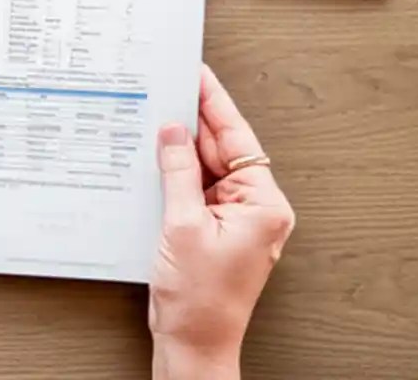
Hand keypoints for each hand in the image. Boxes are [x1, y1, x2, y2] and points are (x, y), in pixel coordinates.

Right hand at [150, 65, 295, 379]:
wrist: (194, 343)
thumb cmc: (199, 299)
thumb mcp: (182, 225)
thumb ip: (177, 172)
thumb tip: (172, 132)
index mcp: (263, 204)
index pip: (237, 138)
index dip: (214, 103)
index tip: (198, 74)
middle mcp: (256, 208)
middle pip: (223, 150)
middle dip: (193, 122)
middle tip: (165, 89)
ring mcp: (236, 219)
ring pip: (207, 168)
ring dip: (181, 150)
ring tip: (154, 120)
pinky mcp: (216, 229)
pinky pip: (197, 189)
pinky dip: (177, 175)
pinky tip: (155, 160)